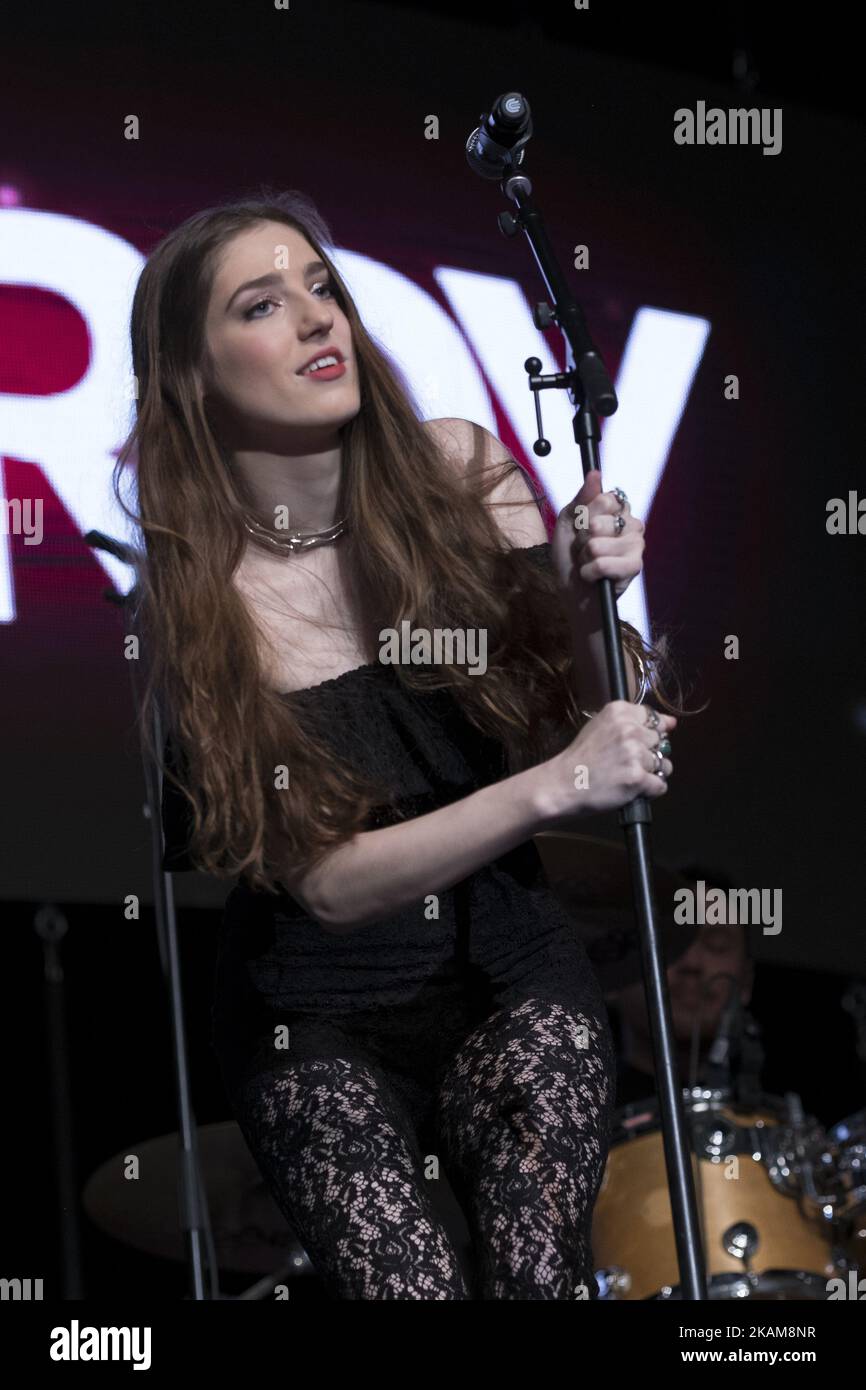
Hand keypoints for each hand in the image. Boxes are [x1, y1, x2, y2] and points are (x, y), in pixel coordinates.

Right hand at [540, 702, 675, 823]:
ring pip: (664, 765)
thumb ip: (634, 722)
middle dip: (650, 755)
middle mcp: (630, 729)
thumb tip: (671, 722)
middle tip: (627, 763)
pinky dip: (649, 791)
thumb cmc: (581, 758)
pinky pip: (660, 785)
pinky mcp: (637, 778)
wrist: (563, 784)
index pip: (655, 719)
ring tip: (628, 777)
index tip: (639, 744)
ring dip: (651, 774)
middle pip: (661, 742)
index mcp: (620, 712)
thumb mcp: (601, 726)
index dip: (650, 734)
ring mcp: (635, 754)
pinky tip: (631, 789)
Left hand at [550, 471, 644, 610]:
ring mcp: (636, 545)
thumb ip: (581, 499)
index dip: (584, 516)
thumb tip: (595, 473)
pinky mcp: (635, 567)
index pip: (604, 498)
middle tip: (584, 551)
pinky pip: (603, 563)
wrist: (572, 593)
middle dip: (582, 539)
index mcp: (618, 510)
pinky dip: (589, 572)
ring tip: (588, 564)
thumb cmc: (570, 558)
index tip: (581, 529)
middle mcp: (632, 524)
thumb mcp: (568, 523)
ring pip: (597, 543)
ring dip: (584, 558)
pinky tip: (592, 577)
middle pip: (599, 520)